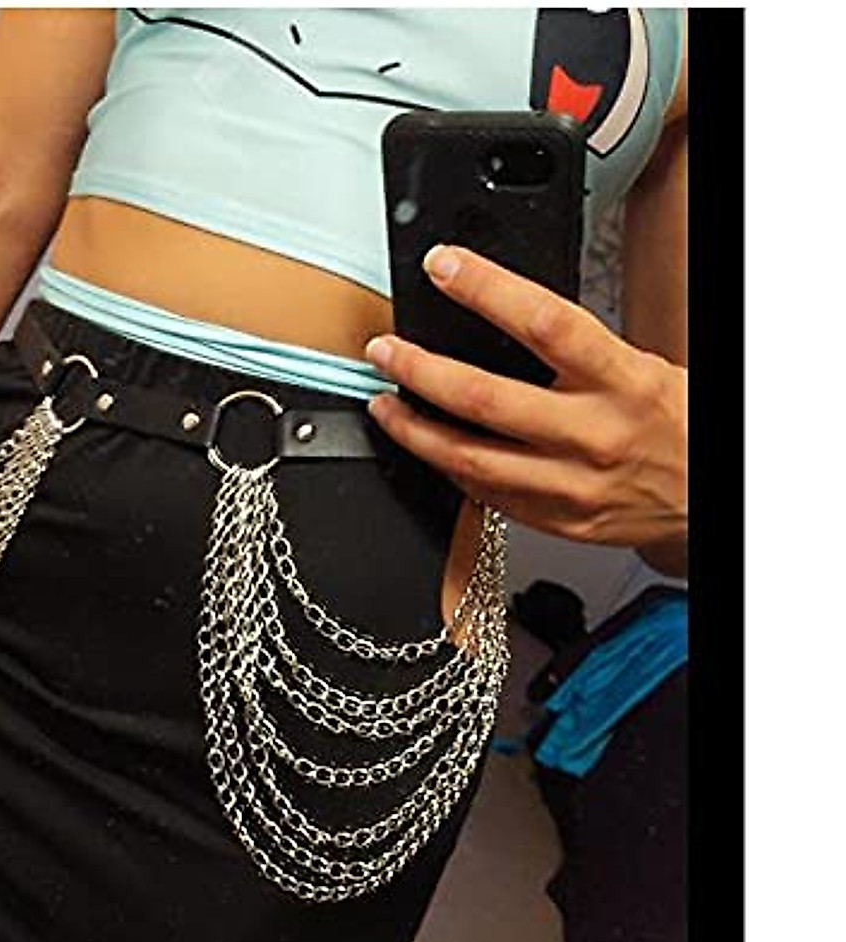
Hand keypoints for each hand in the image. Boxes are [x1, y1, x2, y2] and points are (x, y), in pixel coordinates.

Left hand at [365, 245, 687, 575]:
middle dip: (420, 369)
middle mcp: (594, 436)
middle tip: (383, 349)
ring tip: (384, 404)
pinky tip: (425, 447)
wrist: (710, 498)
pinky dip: (447, 467)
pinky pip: (485, 495)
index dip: (486, 290)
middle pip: (484, 399)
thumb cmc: (674, 426)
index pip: (544, 323)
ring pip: (469, 458)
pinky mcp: (556, 521)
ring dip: (413, 429)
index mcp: (622, 383)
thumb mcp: (641, 370)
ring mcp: (570, 486)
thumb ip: (576, 352)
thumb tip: (502, 315)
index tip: (444, 268)